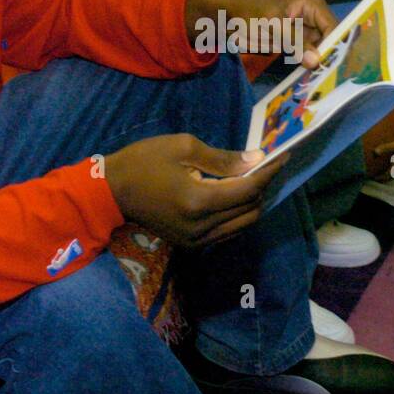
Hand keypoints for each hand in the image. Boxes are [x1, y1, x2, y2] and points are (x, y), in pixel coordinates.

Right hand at [104, 134, 287, 247]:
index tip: (282, 155)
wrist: (111, 192)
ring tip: (257, 178)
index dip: (269, 172)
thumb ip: (223, 159)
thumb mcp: (183, 148)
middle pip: (251, 210)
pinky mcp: (191, 245)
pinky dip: (239, 214)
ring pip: (243, 224)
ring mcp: (196, 240)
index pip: (248, 189)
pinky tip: (238, 195)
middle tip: (270, 165)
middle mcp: (202, 227)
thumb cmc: (144, 161)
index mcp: (199, 201)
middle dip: (264, 186)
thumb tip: (256, 161)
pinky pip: (228, 232)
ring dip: (254, 202)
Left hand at [185, 0, 336, 67]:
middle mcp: (313, 13)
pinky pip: (306, 51)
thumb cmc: (249, 12)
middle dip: (329, 56)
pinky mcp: (295, 38)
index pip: (333, 27)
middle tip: (330, 78)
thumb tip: (317, 60)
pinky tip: (310, 76)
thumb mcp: (273, 27)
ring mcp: (304, 26)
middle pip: (330, 38)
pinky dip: (307, 62)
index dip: (336, 46)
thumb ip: (296, 42)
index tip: (335, 67)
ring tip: (323, 80)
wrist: (227, 14)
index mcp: (312, 3)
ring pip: (319, 47)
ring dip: (319, 62)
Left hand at [368, 131, 393, 180]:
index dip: (381, 177)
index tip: (374, 178)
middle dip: (385, 177)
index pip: (389, 175)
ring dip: (390, 173)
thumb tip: (375, 152)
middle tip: (377, 177)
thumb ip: (385, 148)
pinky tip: (391, 163)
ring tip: (383, 172)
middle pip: (393, 175)